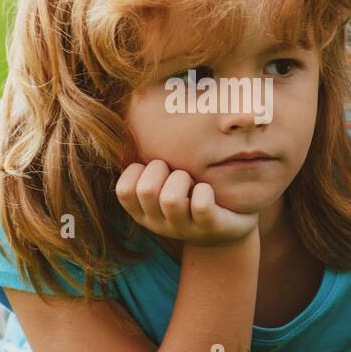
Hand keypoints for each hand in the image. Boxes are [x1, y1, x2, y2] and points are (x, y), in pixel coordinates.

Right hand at [115, 160, 259, 245]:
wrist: (226, 228)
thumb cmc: (189, 196)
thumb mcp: (163, 186)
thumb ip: (148, 167)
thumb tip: (136, 122)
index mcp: (142, 213)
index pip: (124, 191)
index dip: (137, 172)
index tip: (155, 170)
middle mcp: (158, 224)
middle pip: (146, 191)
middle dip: (162, 170)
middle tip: (176, 172)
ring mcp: (183, 229)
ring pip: (171, 199)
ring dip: (183, 180)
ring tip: (191, 182)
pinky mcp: (209, 228)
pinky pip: (201, 205)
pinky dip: (205, 191)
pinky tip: (207, 190)